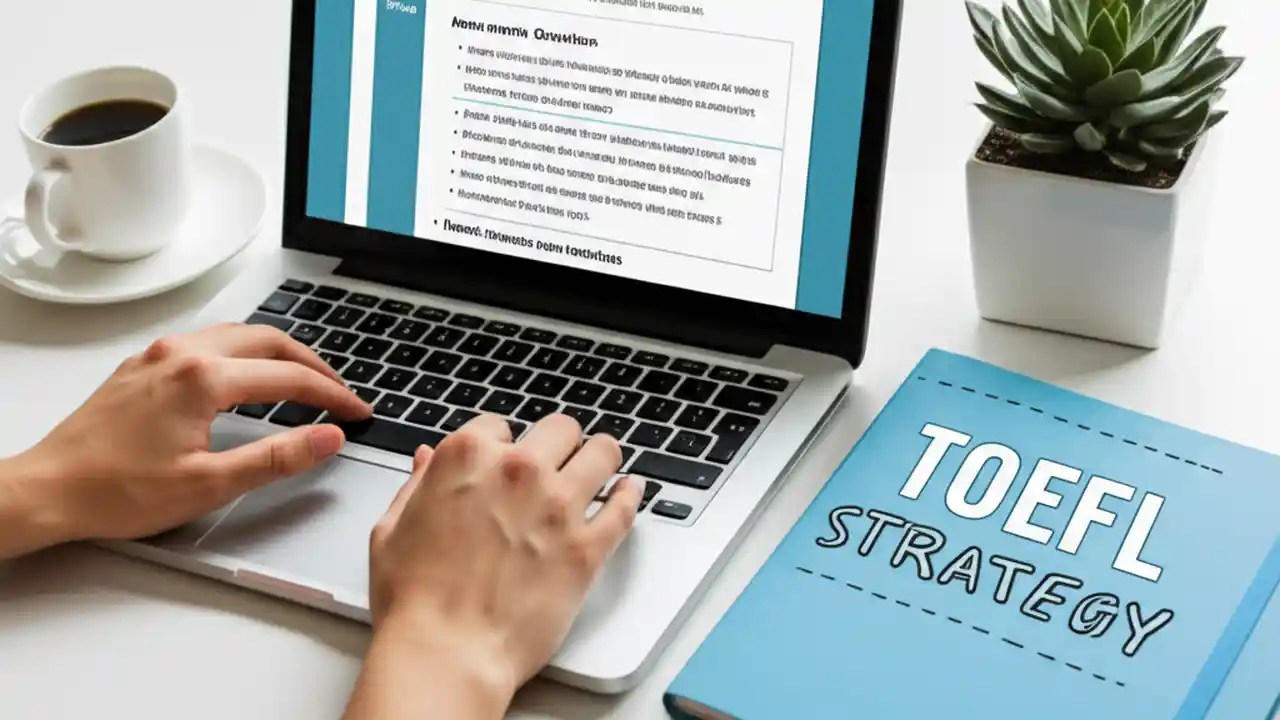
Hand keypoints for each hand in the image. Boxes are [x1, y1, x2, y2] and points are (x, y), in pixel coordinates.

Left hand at [8, 323, 370, 549]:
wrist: (48, 491)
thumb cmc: (115, 491)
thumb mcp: (210, 484)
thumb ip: (277, 456)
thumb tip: (326, 437)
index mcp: (202, 378)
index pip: (290, 377)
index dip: (332, 396)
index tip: (355, 412)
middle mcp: (181, 354)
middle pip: (269, 340)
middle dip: (313, 364)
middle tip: (338, 392)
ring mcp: (158, 356)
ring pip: (237, 335)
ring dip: (278, 353)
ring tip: (302, 381)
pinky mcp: (142, 366)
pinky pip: (207, 343)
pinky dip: (242, 354)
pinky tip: (246, 378)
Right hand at [345, 414, 642, 718]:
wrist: (446, 652)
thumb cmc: (414, 601)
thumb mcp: (392, 530)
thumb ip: (416, 486)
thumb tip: (425, 461)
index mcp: (466, 458)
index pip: (499, 425)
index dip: (502, 443)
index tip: (507, 458)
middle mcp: (517, 471)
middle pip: (560, 429)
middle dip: (558, 442)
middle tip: (559, 458)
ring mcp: (557, 506)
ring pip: (602, 454)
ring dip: (602, 457)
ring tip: (602, 463)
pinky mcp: (587, 546)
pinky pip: (625, 507)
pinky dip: (630, 495)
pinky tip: (629, 491)